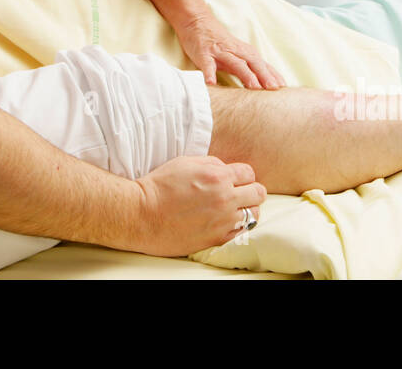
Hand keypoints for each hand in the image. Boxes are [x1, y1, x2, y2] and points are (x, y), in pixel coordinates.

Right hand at [130, 155, 266, 256]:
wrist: (142, 214)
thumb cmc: (160, 186)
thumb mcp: (185, 162)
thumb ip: (211, 163)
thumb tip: (226, 169)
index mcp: (218, 176)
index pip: (249, 173)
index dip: (242, 175)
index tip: (235, 180)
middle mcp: (225, 198)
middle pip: (258, 193)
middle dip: (250, 191)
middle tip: (239, 194)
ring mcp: (223, 220)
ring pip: (254, 215)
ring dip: (247, 210)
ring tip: (234, 210)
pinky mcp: (217, 239)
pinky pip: (242, 233)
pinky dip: (238, 228)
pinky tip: (226, 223)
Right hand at [177, 14, 284, 88]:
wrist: (197, 21)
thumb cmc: (218, 42)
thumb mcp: (236, 53)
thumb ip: (248, 67)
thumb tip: (264, 84)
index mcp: (245, 52)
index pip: (263, 65)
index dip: (273, 76)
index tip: (284, 89)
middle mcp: (236, 52)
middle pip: (254, 63)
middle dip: (265, 76)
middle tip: (273, 89)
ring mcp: (220, 53)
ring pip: (236, 64)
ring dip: (246, 75)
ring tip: (254, 87)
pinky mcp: (204, 54)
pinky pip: (208, 64)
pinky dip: (210, 73)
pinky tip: (211, 83)